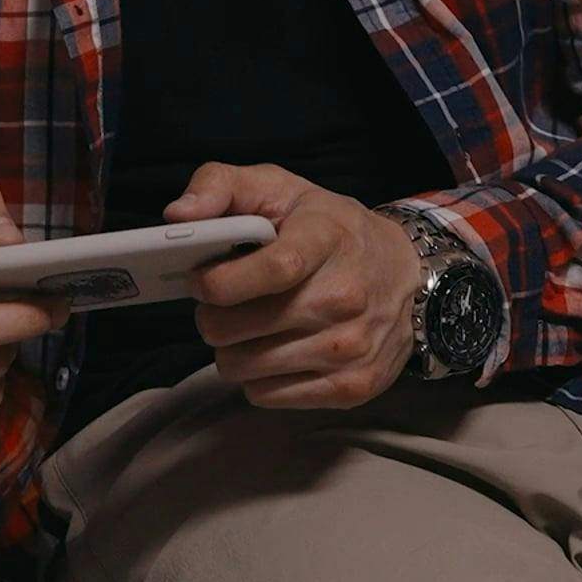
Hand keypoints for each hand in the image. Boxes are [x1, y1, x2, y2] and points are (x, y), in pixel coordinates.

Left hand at [166, 162, 424, 410]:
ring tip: (250, 326)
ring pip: (241, 367)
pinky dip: (256, 377)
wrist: (404, 271)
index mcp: (326, 239)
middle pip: (238, 328)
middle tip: (226, 303)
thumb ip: (220, 186)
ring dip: (232, 349)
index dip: (219, 281)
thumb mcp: (279, 188)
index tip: (198, 280)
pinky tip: (273, 350)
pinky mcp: (352, 386)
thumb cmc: (328, 229)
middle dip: (214, 316)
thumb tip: (177, 214)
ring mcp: (350, 347)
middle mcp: (344, 296)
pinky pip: (265, 395)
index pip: (272, 269)